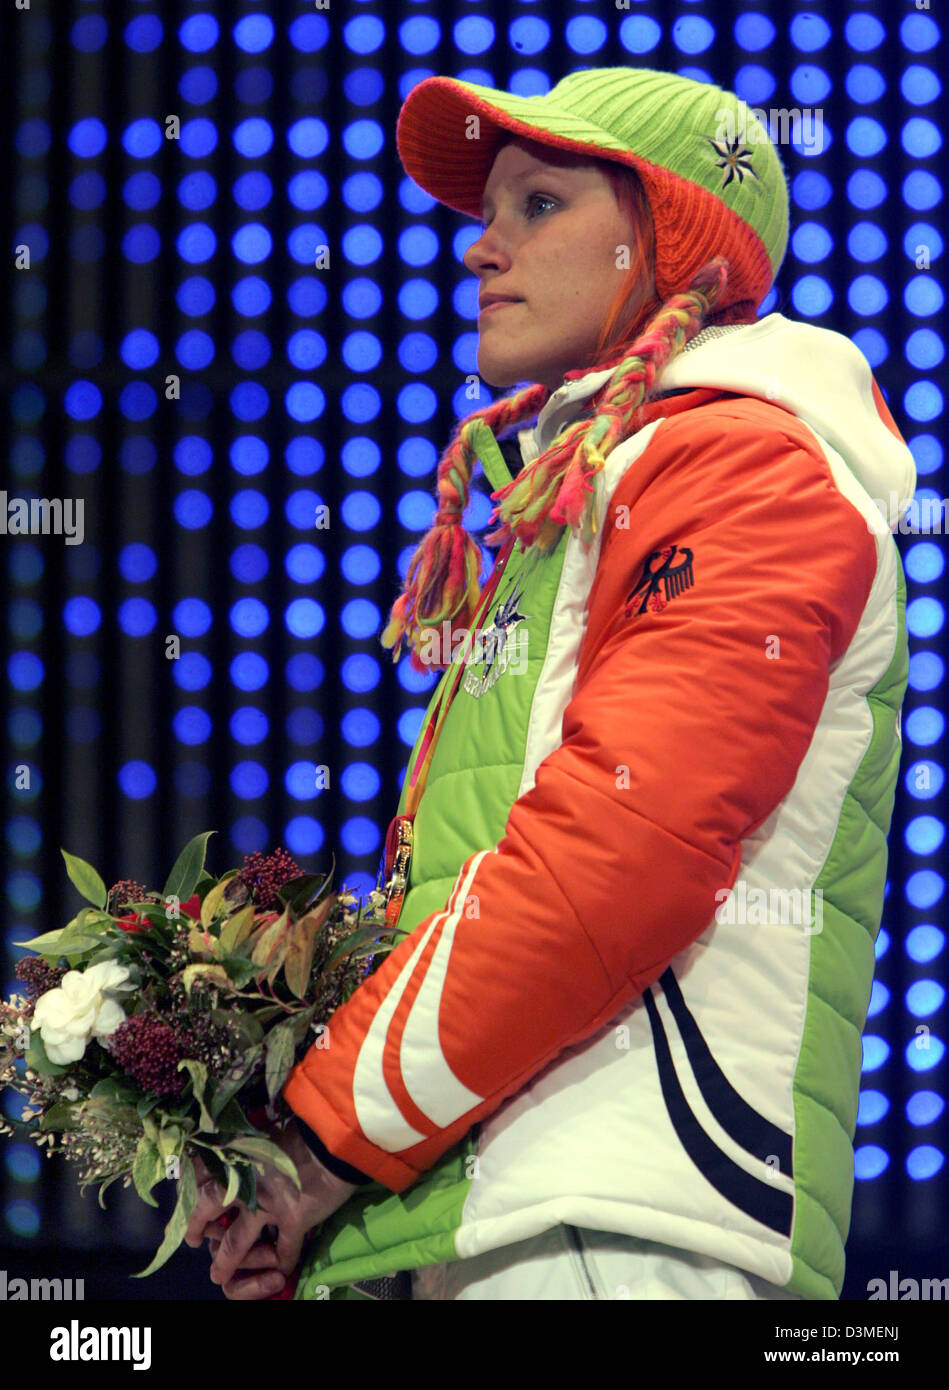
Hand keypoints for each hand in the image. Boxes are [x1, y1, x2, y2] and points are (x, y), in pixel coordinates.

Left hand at [184, 1121, 358, 1299]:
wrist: (337, 1137)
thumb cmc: (305, 1131)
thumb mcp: (267, 1136)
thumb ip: (249, 1150)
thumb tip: (238, 1161)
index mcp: (237, 1155)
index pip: (199, 1175)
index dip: (193, 1192)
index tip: (193, 1201)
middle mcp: (245, 1180)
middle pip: (206, 1208)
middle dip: (196, 1227)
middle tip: (195, 1240)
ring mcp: (266, 1203)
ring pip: (234, 1242)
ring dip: (225, 1263)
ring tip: (218, 1276)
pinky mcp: (292, 1219)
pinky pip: (283, 1252)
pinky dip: (282, 1264)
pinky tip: (281, 1273)